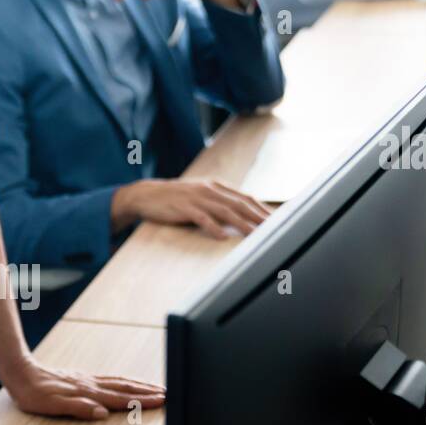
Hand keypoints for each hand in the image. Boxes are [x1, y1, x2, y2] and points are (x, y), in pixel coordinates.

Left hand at [0, 356, 165, 420]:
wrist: (20, 373)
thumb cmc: (33, 394)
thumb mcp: (52, 406)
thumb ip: (79, 409)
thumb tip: (103, 413)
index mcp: (87, 393)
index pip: (120, 398)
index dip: (142, 401)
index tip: (162, 401)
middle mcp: (91, 385)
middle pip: (126, 388)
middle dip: (148, 391)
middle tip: (169, 394)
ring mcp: (88, 380)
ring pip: (120, 382)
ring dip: (140, 385)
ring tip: (157, 388)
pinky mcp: (82, 378)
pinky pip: (110, 379)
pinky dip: (125, 381)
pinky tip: (128, 383)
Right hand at [113, 178, 270, 238]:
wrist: (146, 195)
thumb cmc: (176, 200)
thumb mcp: (201, 197)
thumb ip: (219, 204)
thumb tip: (241, 217)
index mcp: (216, 187)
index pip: (246, 198)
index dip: (262, 209)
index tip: (279, 221)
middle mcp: (209, 190)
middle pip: (240, 204)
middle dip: (258, 217)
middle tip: (275, 229)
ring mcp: (196, 198)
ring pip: (224, 211)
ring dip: (242, 224)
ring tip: (255, 235)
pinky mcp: (183, 208)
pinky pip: (201, 218)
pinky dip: (212, 227)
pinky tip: (221, 237)